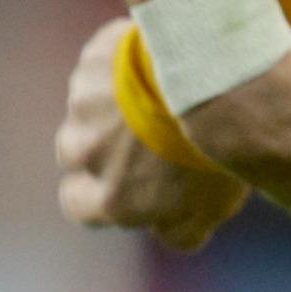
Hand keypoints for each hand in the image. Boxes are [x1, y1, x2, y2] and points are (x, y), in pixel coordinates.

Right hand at [58, 22, 249, 249]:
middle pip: (74, 152)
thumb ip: (180, 232)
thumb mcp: (210, 209)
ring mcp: (85, 102)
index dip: (95, 191)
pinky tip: (156, 61)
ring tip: (153, 93)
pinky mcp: (95, 59)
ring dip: (107, 101)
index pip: (77, 205)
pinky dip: (120, 63)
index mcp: (108, 198)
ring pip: (85, 106)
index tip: (122, 177)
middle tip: (141, 129)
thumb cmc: (216, 152)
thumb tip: (165, 232)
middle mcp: (84, 153)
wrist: (216, 86)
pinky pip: (101, 63)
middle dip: (98, 142)